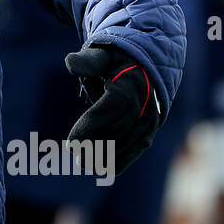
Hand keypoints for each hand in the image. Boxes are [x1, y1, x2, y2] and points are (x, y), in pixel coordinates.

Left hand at [65, 44, 162, 175]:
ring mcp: (151, 118)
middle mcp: (144, 104)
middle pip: (117, 130)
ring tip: (86, 165)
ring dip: (107, 157)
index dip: (89, 129)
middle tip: (76, 159)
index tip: (70, 144)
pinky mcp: (152, 127)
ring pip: (128, 143)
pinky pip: (139, 147)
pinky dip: (123, 159)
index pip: (108, 112)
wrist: (147, 64)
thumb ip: (88, 60)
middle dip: (95, 147)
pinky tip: (104, 169)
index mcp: (131, 85)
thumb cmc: (118, 59)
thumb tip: (70, 62)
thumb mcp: (103, 54)